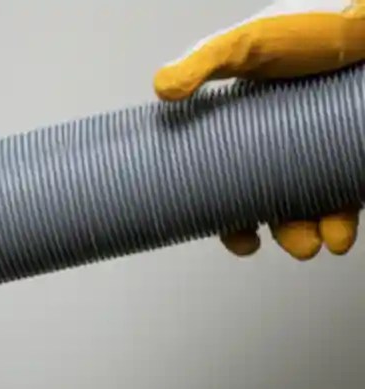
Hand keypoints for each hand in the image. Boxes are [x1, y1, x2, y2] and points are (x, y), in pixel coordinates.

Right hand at [155, 1, 364, 258]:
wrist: (358, 16)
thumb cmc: (301, 25)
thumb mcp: (242, 45)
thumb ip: (202, 64)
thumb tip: (162, 89)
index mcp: (243, 133)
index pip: (229, 188)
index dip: (233, 221)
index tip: (242, 240)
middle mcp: (280, 146)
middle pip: (278, 205)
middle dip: (287, 234)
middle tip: (299, 247)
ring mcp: (317, 148)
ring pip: (315, 205)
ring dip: (318, 233)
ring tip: (324, 241)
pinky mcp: (349, 148)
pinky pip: (346, 193)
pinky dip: (345, 217)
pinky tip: (343, 228)